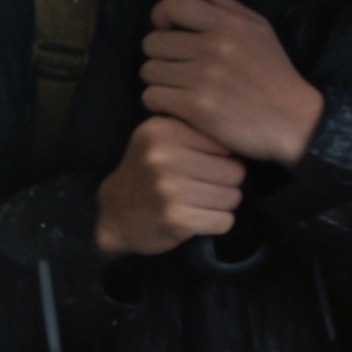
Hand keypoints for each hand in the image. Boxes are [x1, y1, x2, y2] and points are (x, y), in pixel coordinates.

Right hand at [96, 117, 245, 259]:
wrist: (112, 216)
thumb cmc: (145, 174)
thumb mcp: (157, 138)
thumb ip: (192, 128)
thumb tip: (239, 136)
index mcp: (162, 130)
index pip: (226, 145)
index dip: (220, 158)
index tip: (201, 166)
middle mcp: (164, 157)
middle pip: (235, 171)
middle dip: (226, 183)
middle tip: (203, 188)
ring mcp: (170, 190)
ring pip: (233, 197)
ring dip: (222, 204)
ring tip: (199, 202)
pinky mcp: (176, 220)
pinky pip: (224, 221)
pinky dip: (216, 223)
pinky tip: (196, 219)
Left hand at [140, 0, 323, 165]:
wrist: (292, 120)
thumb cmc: (274, 74)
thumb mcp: (260, 31)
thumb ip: (227, 6)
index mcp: (228, 25)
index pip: (172, 6)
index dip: (160, 17)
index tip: (166, 30)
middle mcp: (213, 47)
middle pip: (152, 42)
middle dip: (159, 54)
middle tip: (174, 66)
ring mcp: (203, 78)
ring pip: (149, 71)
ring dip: (158, 81)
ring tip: (176, 87)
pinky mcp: (195, 107)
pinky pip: (152, 97)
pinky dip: (159, 103)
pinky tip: (176, 105)